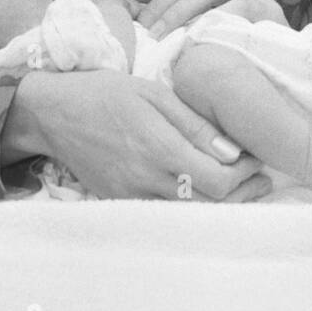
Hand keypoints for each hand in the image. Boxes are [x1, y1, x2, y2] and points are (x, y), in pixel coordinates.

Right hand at [8, 69, 271, 200]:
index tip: (254, 158)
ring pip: (188, 216)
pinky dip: (190, 208)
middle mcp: (146, 180)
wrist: (53, 114)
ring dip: (219, 204)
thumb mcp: (154, 95)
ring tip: (239, 187)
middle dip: (240, 194)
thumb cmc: (107, 94)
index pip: (217, 181)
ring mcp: (131, 197)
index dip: (244, 175)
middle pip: (207, 205)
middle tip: (258, 179)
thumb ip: (194, 125)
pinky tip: (203, 192)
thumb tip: (233, 151)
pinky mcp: (120, 203)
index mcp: (159, 149)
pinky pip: (164, 216)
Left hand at [121, 0, 287, 37]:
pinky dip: (206, 26)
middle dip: (159, 6)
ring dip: (177, 18)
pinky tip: (191, 42)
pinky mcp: (267, 9)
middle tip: (142, 31)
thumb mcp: (192, 10)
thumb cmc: (229, 29)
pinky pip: (229, 13)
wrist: (274, 55)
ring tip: (159, 40)